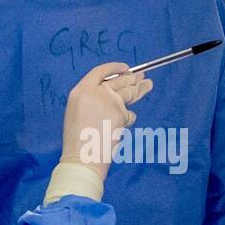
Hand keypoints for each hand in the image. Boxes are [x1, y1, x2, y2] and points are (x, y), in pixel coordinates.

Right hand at [60, 63, 152, 182]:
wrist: (83, 156)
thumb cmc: (77, 139)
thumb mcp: (76, 111)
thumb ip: (92, 98)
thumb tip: (112, 93)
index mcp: (81, 90)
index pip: (100, 72)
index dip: (114, 68)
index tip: (125, 68)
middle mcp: (97, 92)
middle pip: (119, 80)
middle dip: (132, 78)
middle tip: (142, 76)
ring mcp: (111, 102)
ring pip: (129, 92)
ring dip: (141, 88)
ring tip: (148, 84)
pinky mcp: (122, 114)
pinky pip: (129, 114)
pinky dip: (129, 118)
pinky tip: (129, 119)